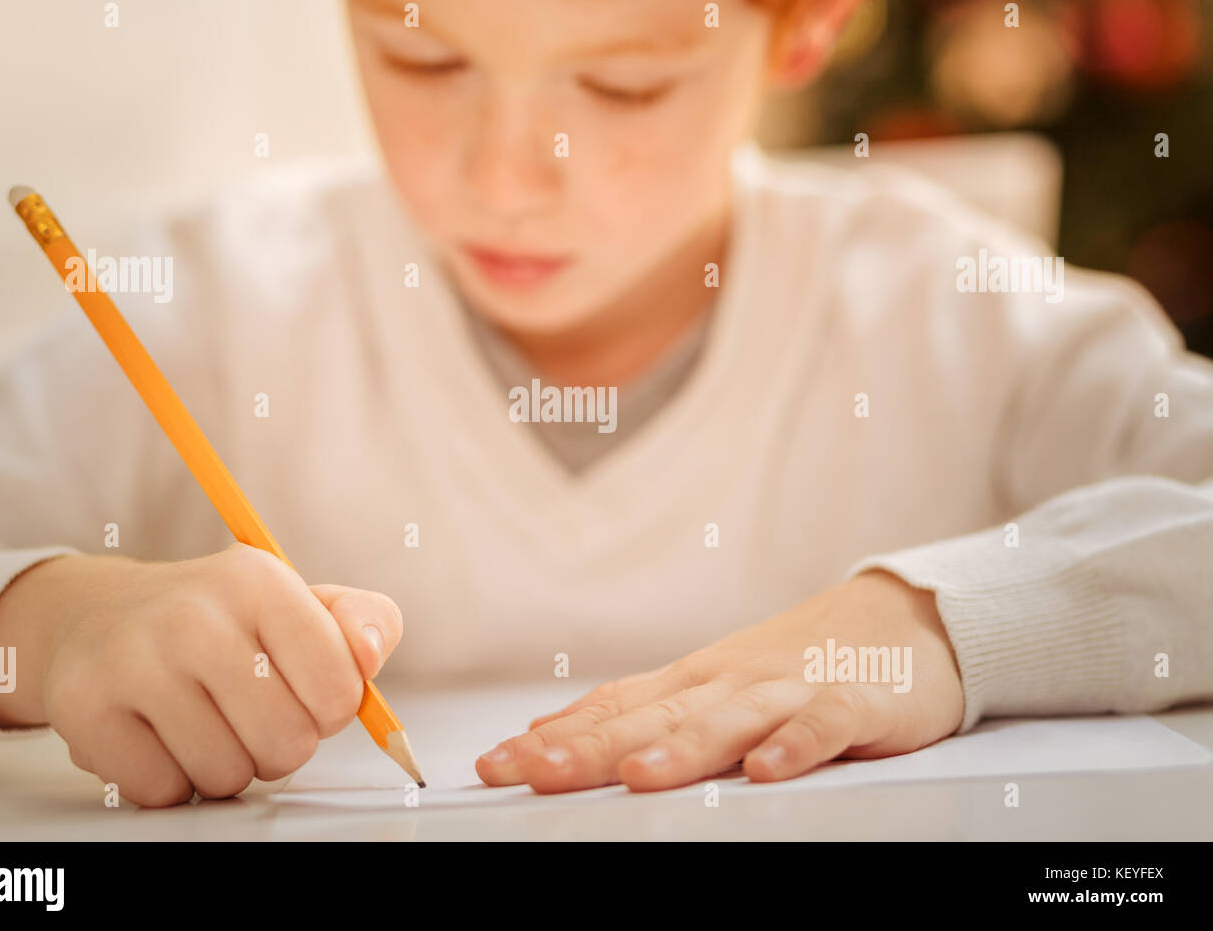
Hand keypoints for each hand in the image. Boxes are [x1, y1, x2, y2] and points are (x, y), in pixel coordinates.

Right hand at [0, 543, 402, 806]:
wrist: (97, 614)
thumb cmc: (220, 621)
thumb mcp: (300, 603)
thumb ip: (365, 624)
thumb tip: (368, 655)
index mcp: (260, 581)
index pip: (339, 692)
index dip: (327, 709)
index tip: (299, 688)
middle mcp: (195, 615)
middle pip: (287, 744)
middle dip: (278, 744)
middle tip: (247, 710)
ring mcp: (135, 660)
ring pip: (226, 776)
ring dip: (223, 764)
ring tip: (201, 719)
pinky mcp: (84, 707)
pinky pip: (164, 791)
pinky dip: (169, 779)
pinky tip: (156, 733)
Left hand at [476, 571, 963, 792]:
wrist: (900, 618)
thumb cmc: (794, 661)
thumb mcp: (710, 685)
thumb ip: (638, 711)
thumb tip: (550, 732)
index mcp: (691, 682)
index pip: (611, 711)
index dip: (553, 739)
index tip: (494, 764)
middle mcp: (728, 682)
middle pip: (651, 718)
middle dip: (588, 747)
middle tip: (531, 770)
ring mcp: (788, 689)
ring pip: (727, 720)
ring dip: (680, 747)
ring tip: (634, 775)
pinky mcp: (852, 701)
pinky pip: (821, 727)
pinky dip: (793, 746)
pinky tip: (764, 772)